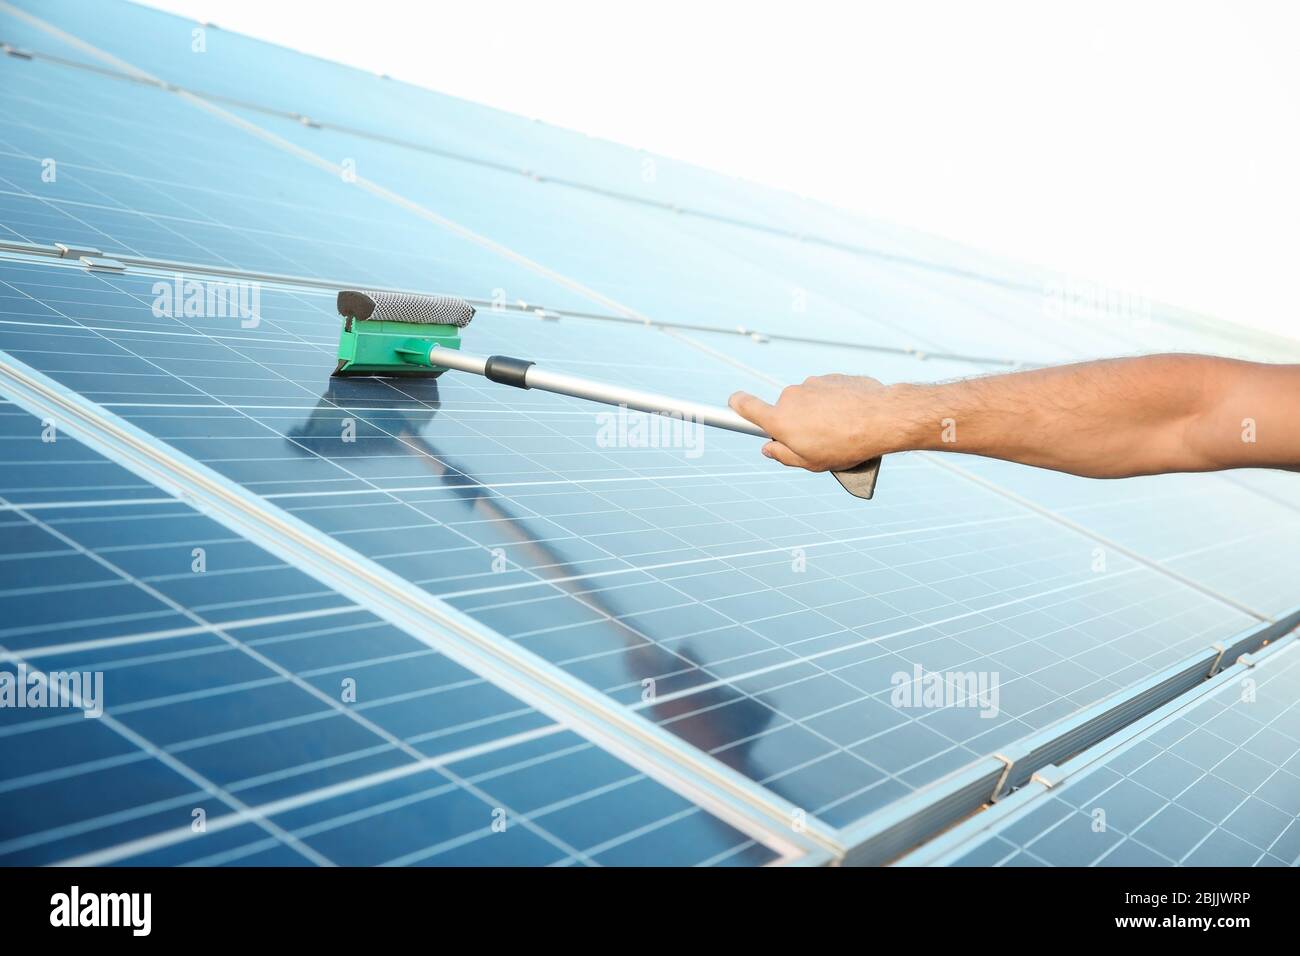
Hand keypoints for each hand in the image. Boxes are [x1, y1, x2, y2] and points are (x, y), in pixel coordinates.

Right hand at [729, 374, 890, 470]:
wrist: (882, 418)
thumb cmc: (845, 445)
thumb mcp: (811, 463)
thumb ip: (783, 456)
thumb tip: (769, 449)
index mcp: (780, 419)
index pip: (745, 405)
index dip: (736, 405)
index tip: (733, 403)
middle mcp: (791, 396)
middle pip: (785, 411)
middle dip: (796, 424)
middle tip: (817, 442)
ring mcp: (813, 384)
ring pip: (808, 402)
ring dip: (818, 414)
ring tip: (841, 432)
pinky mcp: (833, 377)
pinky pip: (827, 393)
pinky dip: (835, 404)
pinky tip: (852, 418)